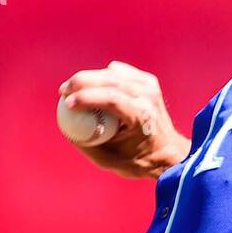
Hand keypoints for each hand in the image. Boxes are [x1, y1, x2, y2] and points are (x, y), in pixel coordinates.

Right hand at [58, 61, 190, 179]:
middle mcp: (148, 98)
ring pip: (113, 73)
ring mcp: (150, 87)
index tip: (67, 103)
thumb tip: (64, 124)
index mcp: (142, 116)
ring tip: (72, 89)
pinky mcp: (149, 82)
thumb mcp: (108, 160)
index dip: (86, 97)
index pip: (111, 98)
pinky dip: (103, 77)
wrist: (168, 153)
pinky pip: (119, 72)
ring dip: (89, 78)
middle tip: (63, 91)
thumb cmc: (137, 161)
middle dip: (81, 82)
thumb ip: (85, 143)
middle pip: (110, 80)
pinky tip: (93, 87)